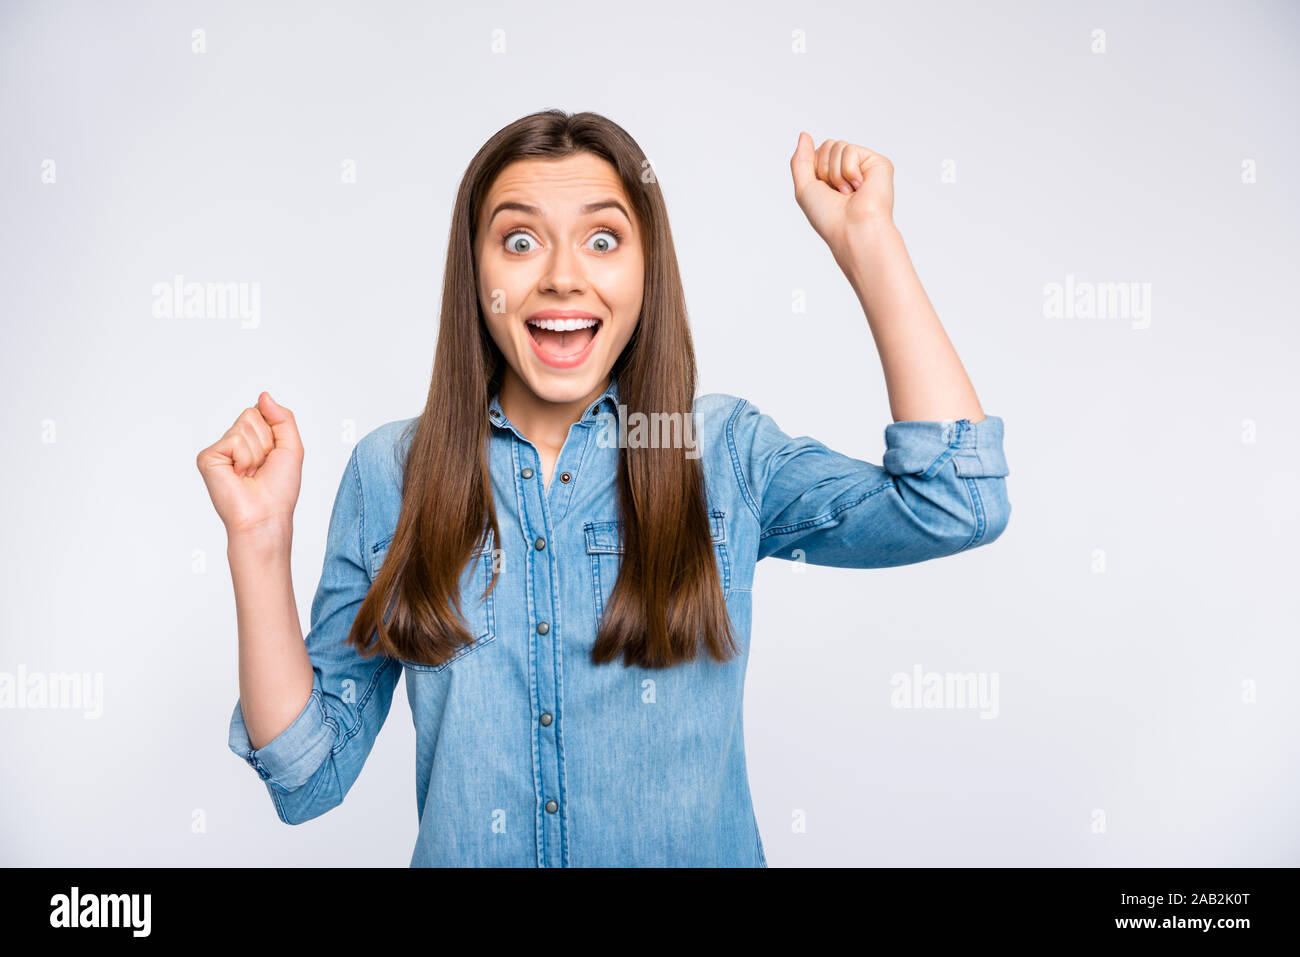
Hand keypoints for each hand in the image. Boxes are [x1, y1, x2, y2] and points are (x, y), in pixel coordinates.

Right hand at [196, 391, 303, 536]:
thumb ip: (282, 418)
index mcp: (251, 440)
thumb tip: (264, 395)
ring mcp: (219, 450)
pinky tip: (239, 475)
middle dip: (266, 441)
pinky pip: (234, 440)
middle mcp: (233, 443)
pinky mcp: (208, 457)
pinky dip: (245, 458)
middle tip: (262, 467)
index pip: (262, 412)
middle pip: (252, 415)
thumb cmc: (279, 490)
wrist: (266, 515)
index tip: (273, 458)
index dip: (275, 434)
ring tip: (252, 473)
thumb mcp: (292, 447)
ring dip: (257, 452)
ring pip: (244, 426)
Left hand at [790, 132, 894, 258]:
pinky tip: (858, 186)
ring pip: (837, 146)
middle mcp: (849, 170)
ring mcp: (864, 165)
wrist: (852, 229)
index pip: (816, 154)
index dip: (814, 171)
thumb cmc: (829, 218)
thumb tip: (804, 134)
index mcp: (833, 176)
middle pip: (827, 146)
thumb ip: (800, 160)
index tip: (824, 191)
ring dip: (836, 173)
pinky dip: (848, 170)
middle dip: (824, 170)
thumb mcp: (804, 189)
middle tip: (837, 193)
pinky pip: (850, 150)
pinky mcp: (878, 163)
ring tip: (848, 192)